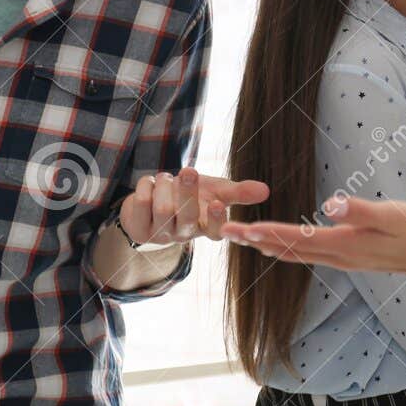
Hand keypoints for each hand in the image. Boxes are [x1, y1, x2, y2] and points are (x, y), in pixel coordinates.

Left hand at [119, 167, 269, 245]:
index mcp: (206, 227)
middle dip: (188, 190)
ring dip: (165, 184)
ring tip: (166, 178)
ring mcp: (161, 234)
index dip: (216, 220)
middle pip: (186, 216)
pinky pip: (141, 202)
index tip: (218, 203)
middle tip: (189, 170)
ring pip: (163, 208)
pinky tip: (151, 183)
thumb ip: (239, 192)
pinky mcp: (140, 229)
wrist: (155, 201)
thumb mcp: (217, 192)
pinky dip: (146, 184)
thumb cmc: (193, 196)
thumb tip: (265, 190)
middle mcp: (184, 235)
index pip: (215, 232)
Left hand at [221, 195, 405, 275]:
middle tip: (225, 232)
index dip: (267, 232)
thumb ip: (360, 211)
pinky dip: (286, 249)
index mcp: (345, 244)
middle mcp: (339, 257)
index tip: (241, 228)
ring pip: (296, 255)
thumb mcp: (393, 215)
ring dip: (267, 246)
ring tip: (242, 239)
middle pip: (288, 250)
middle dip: (256, 241)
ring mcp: (343, 260)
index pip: (297, 239)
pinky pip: (308, 255)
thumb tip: (329, 205)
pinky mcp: (349, 257)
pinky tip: (278, 247)